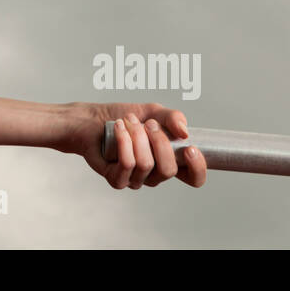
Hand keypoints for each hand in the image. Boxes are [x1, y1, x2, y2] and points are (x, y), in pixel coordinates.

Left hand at [60, 101, 206, 189]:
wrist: (91, 118)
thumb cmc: (123, 117)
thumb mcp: (153, 111)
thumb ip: (172, 118)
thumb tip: (185, 132)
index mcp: (169, 161)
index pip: (193, 178)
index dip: (198, 168)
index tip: (190, 148)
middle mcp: (154, 175)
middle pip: (169, 170)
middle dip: (159, 141)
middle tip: (148, 123)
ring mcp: (135, 179)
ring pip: (146, 164)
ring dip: (138, 136)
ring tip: (128, 121)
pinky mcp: (117, 179)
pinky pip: (127, 164)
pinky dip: (124, 141)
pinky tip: (118, 127)